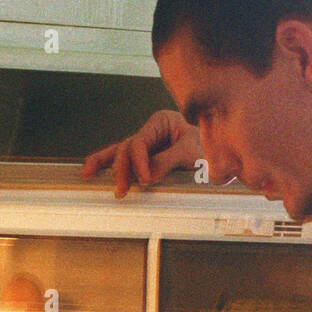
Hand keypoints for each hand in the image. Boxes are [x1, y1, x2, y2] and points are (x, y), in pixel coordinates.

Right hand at [80, 109, 201, 197]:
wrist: (223, 152)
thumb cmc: (210, 147)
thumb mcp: (192, 152)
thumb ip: (168, 161)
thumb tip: (147, 174)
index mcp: (161, 122)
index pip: (140, 141)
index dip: (139, 161)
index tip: (145, 179)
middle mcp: (151, 131)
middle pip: (127, 148)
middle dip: (122, 169)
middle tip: (121, 190)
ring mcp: (148, 144)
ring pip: (120, 151)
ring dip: (106, 164)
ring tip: (88, 173)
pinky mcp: (148, 158)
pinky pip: (126, 160)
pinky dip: (109, 163)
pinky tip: (91, 169)